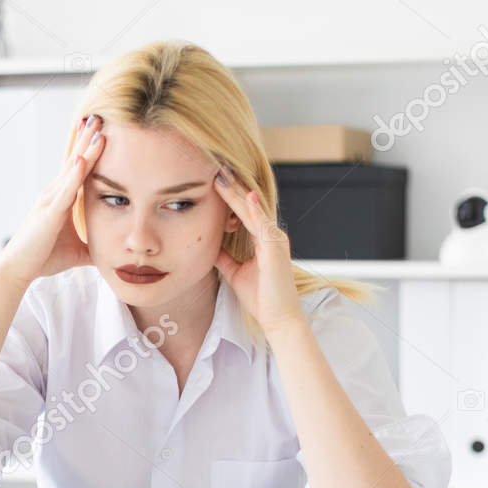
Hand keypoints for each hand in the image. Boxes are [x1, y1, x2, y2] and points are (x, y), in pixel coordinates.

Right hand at [0, 115, 105, 285]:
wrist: (17, 270)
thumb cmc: (42, 258)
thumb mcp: (76, 252)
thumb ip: (93, 248)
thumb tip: (111, 253)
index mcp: (60, 200)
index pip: (78, 170)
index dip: (89, 151)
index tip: (100, 132)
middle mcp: (54, 195)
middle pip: (74, 161)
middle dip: (87, 139)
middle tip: (99, 117)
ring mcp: (50, 201)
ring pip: (72, 170)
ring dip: (85, 149)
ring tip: (97, 129)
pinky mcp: (49, 213)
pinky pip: (65, 191)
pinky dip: (75, 175)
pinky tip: (84, 159)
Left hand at [212, 169, 307, 338]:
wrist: (278, 318)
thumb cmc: (261, 298)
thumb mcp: (235, 273)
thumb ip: (224, 257)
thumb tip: (209, 246)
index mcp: (264, 239)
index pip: (244, 212)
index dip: (230, 196)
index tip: (215, 180)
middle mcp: (271, 235)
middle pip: (249, 206)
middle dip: (233, 188)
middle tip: (217, 169)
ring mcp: (275, 241)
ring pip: (254, 211)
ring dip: (239, 194)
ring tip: (223, 177)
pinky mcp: (276, 250)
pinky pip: (264, 226)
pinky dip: (256, 211)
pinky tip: (247, 197)